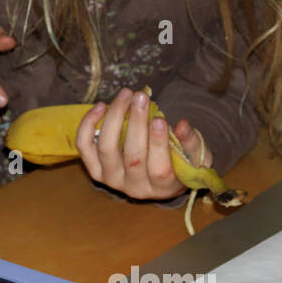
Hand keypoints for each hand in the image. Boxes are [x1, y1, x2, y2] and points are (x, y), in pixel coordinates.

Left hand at [75, 87, 212, 200]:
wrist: (159, 175)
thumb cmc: (181, 163)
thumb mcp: (196, 156)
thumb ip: (192, 143)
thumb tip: (182, 125)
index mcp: (163, 187)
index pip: (159, 169)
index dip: (158, 144)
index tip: (159, 119)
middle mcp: (135, 187)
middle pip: (132, 157)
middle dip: (135, 123)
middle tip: (141, 96)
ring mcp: (112, 179)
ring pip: (106, 149)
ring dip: (113, 118)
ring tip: (125, 95)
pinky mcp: (95, 170)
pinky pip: (85, 147)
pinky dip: (88, 125)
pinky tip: (101, 106)